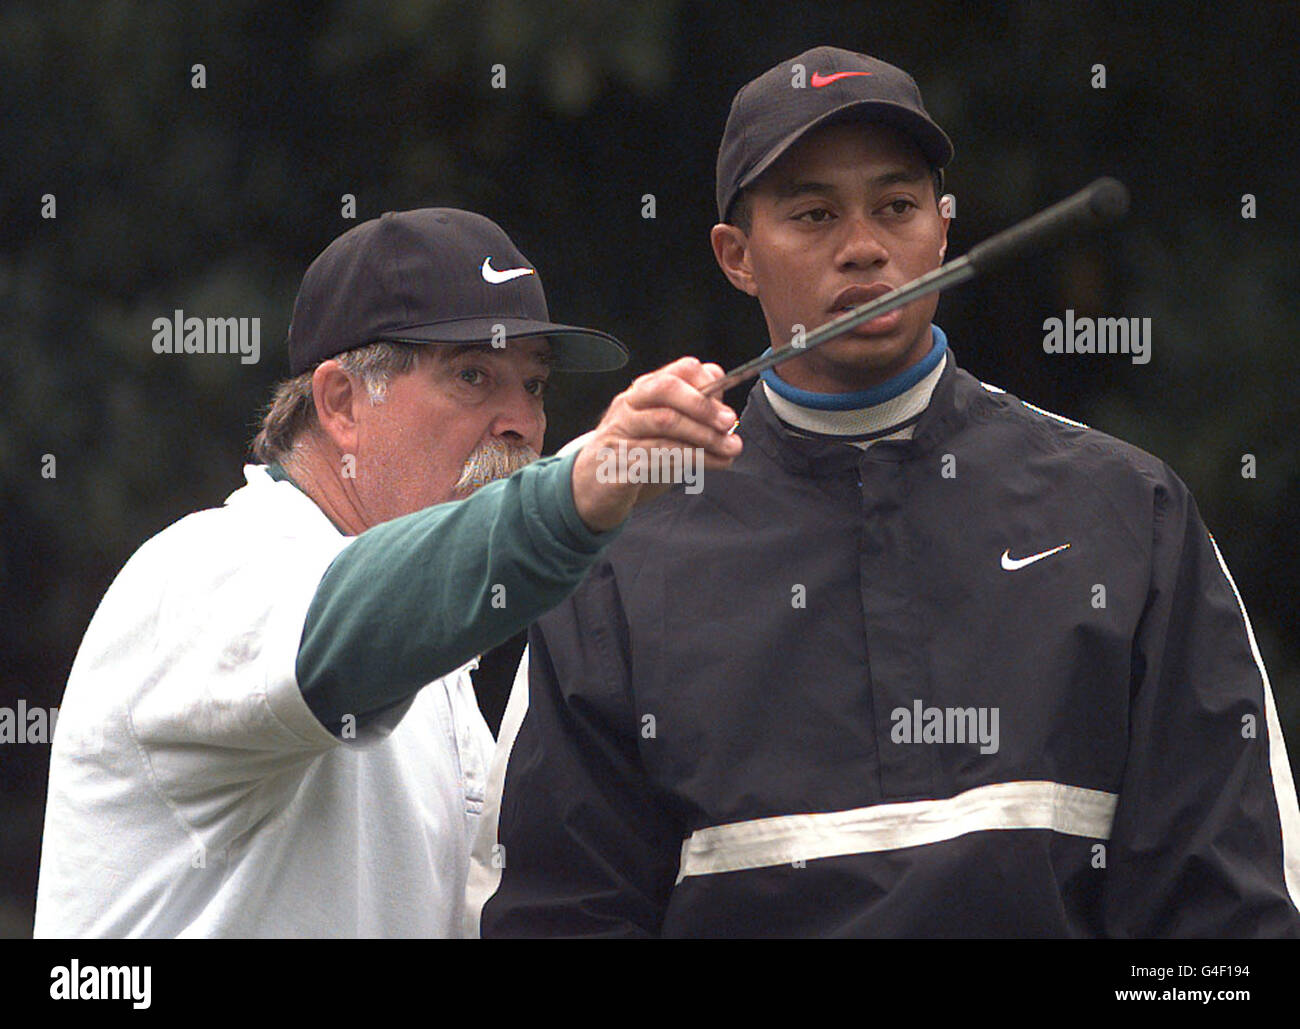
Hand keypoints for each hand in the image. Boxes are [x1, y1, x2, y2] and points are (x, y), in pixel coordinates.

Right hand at [571, 357, 740, 531]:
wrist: (588, 491)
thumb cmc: (632, 458)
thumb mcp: (661, 434)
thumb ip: (689, 420)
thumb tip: (726, 415)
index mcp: (642, 394)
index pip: (677, 372)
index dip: (707, 385)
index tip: (728, 410)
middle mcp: (628, 407)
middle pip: (666, 389)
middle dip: (703, 406)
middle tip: (729, 424)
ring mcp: (620, 433)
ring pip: (665, 423)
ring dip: (704, 437)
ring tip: (730, 450)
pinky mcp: (617, 462)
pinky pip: (657, 456)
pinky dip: (691, 460)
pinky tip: (712, 464)